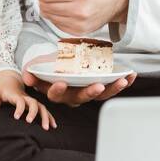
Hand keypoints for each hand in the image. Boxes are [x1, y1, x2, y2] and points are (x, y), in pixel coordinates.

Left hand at [0, 70, 56, 130]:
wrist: (6, 80)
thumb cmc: (0, 89)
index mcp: (16, 95)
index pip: (20, 101)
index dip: (19, 108)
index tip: (16, 117)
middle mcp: (25, 97)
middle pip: (33, 103)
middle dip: (33, 112)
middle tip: (30, 122)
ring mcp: (30, 100)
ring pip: (41, 107)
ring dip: (45, 116)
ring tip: (47, 128)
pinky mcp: (33, 104)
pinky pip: (43, 110)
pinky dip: (49, 117)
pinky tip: (53, 125)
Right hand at [22, 53, 136, 108]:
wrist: (60, 63)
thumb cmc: (48, 66)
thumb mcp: (38, 67)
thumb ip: (32, 71)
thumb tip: (27, 76)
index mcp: (57, 91)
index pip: (56, 95)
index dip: (57, 90)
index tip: (60, 83)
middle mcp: (73, 95)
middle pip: (81, 97)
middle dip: (90, 92)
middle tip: (98, 85)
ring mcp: (88, 91)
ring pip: (100, 95)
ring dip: (112, 89)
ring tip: (122, 80)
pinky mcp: (101, 86)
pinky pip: (112, 87)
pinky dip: (123, 82)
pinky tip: (132, 75)